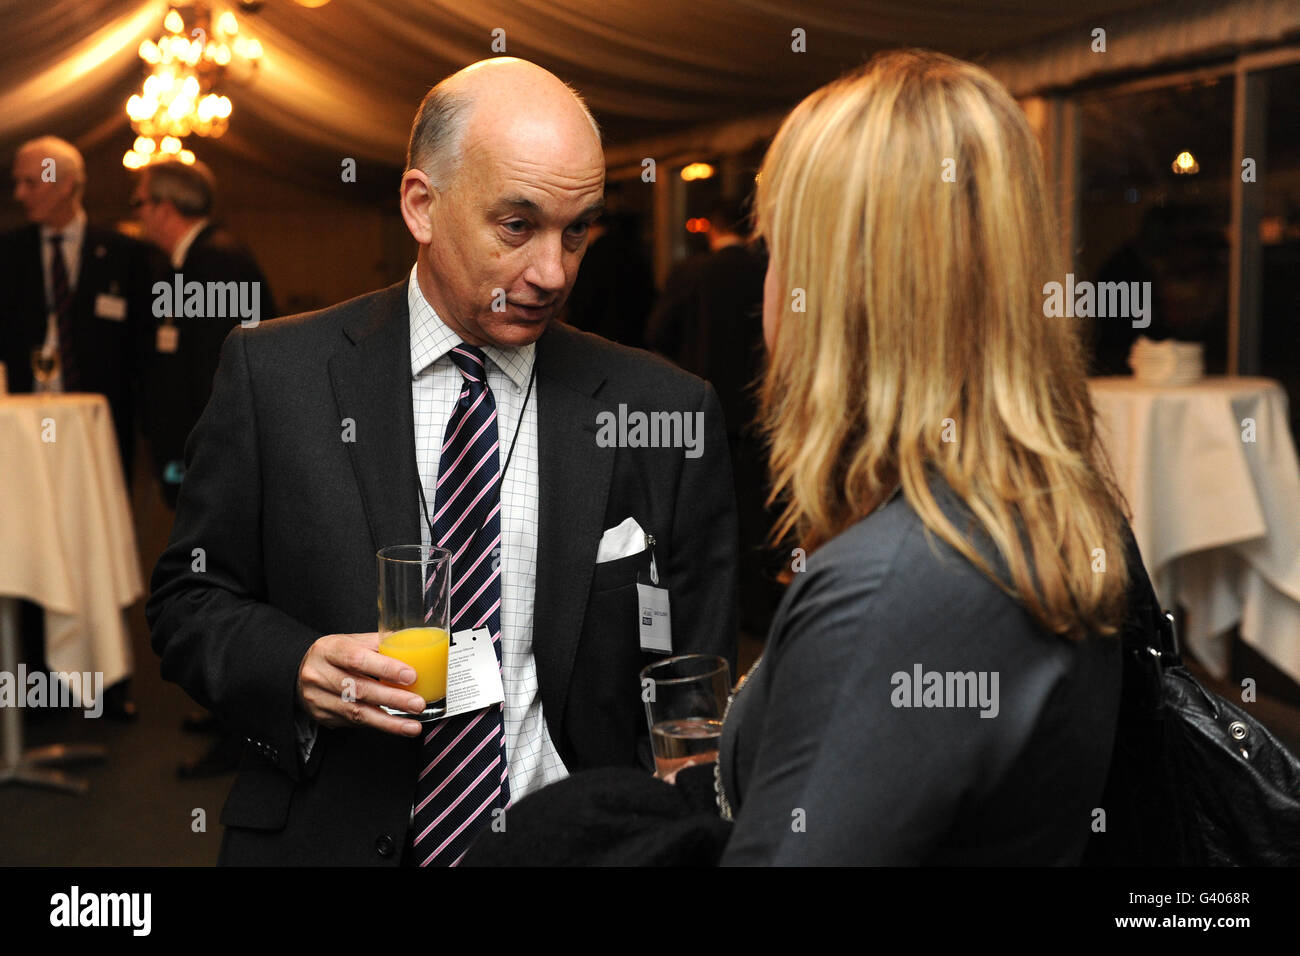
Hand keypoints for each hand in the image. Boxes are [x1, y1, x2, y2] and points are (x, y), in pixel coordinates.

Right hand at [296, 632, 423, 736]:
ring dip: (389, 722)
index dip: (385, 668)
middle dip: (393, 699)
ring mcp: (319, 698)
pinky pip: (354, 723)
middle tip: (417, 704)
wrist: (304, 672)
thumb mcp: (352, 642)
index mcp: (329, 650)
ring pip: (357, 712)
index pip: (358, 659)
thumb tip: (414, 645)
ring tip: (413, 726)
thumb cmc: (336, 655)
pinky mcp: (323, 716)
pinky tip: (396, 726)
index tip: (410, 675)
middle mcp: (320, 674)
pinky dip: (378, 725)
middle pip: (359, 689)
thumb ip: (379, 643)